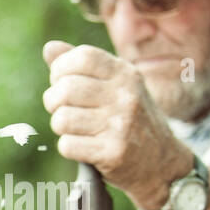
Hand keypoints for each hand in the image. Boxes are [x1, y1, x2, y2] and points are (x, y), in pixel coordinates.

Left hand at [42, 40, 193, 209]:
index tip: (61, 82)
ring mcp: (121, 124)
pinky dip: (69, 147)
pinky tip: (85, 146)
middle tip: (62, 109)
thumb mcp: (115, 86)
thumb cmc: (128, 119)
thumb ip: (82, 66)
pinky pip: (67, 145)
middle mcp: (126, 96)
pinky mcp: (113, 152)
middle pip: (65, 89)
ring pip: (62, 119)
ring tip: (77, 129)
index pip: (82, 57)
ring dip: (61, 127)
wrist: (160, 162)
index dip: (60, 69)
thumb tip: (49, 47)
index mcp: (125, 74)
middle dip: (53, 101)